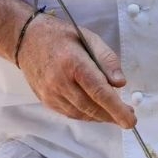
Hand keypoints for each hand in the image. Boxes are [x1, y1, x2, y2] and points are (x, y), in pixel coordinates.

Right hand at [18, 13, 136, 128]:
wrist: (27, 40)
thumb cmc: (63, 37)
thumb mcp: (90, 38)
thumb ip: (107, 59)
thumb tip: (121, 83)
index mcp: (74, 63)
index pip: (98, 91)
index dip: (116, 109)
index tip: (130, 120)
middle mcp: (60, 82)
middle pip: (90, 107)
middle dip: (112, 116)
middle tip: (128, 117)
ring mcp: (50, 93)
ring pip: (80, 114)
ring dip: (100, 118)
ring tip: (115, 114)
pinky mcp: (45, 100)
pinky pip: (70, 113)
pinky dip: (86, 115)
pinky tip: (96, 111)